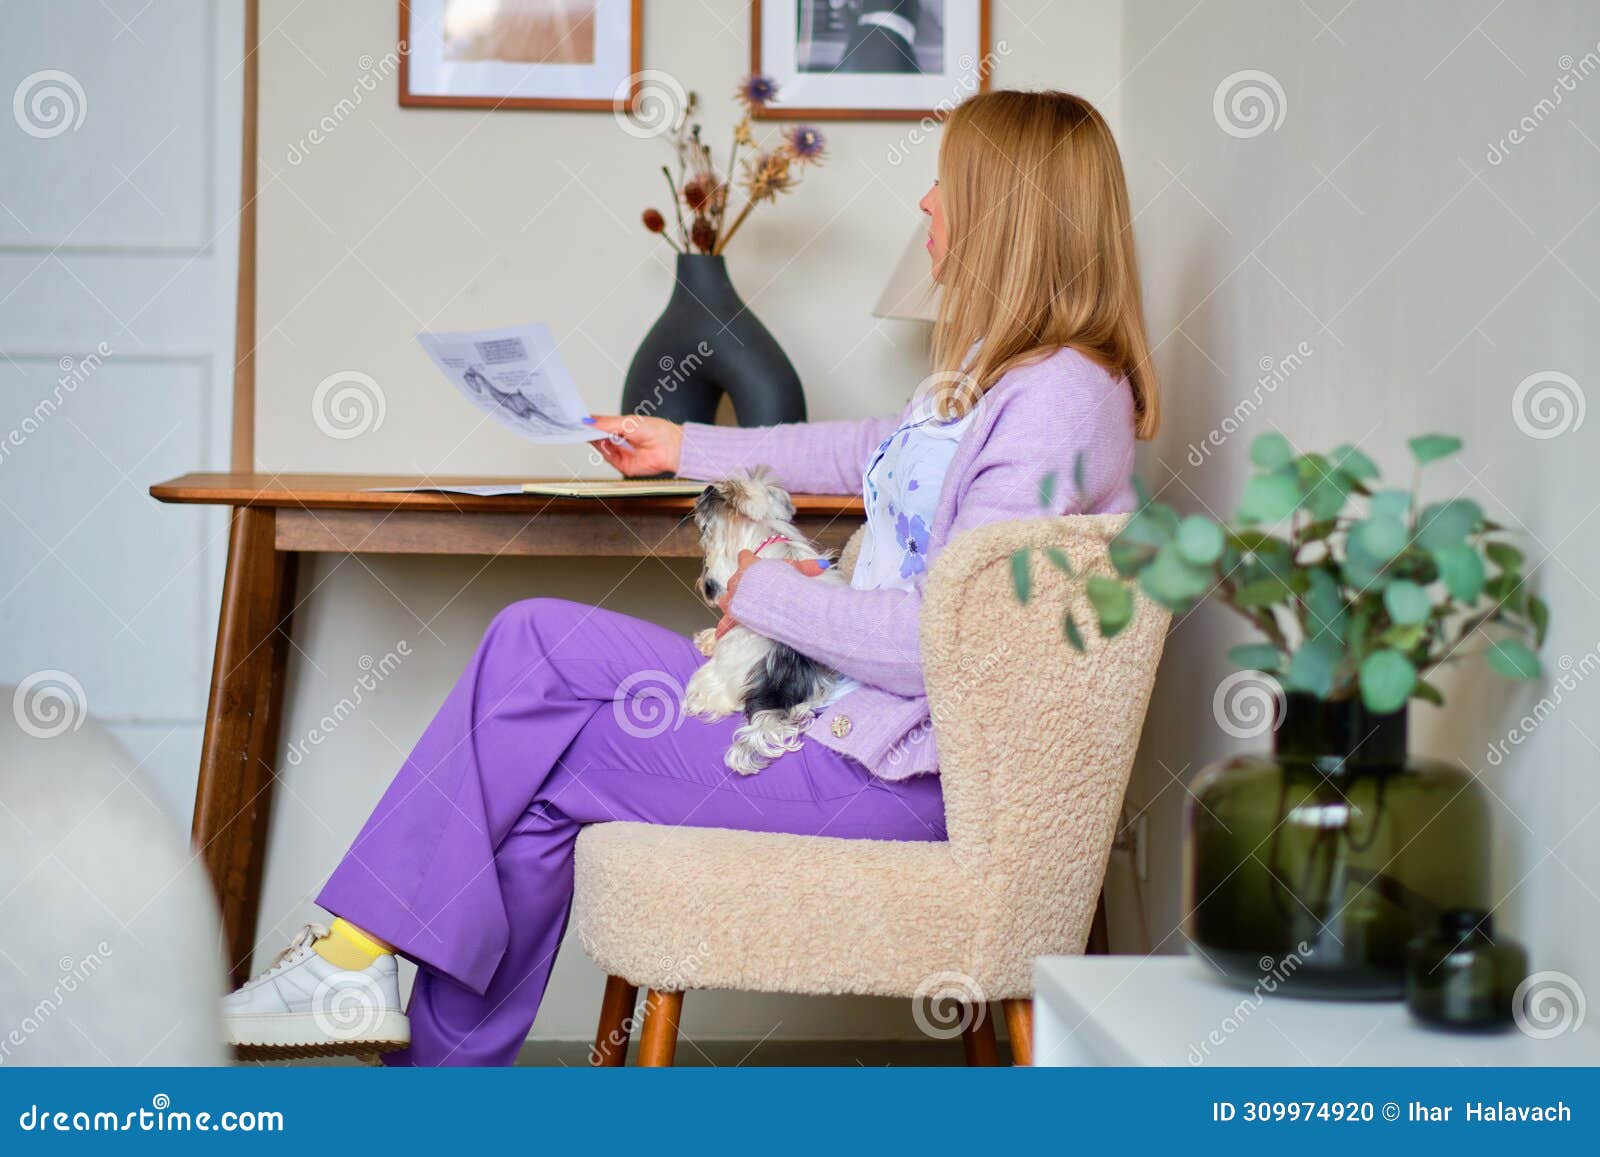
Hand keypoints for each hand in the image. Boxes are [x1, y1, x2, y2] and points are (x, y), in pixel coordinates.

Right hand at [586, 414, 683, 475]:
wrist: (670, 447)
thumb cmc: (657, 431)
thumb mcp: (628, 421)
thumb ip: (607, 422)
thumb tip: (590, 421)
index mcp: (622, 427)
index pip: (601, 425)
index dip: (591, 423)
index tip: (580, 420)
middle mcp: (621, 441)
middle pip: (598, 437)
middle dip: (589, 432)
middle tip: (580, 426)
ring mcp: (621, 453)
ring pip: (601, 448)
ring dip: (594, 440)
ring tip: (589, 432)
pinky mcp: (623, 465)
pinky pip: (608, 458)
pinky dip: (602, 450)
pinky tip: (600, 442)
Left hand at [713, 549, 830, 639]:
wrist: (772, 598)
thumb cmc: (784, 583)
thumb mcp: (796, 571)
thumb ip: (807, 567)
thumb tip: (823, 564)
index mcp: (749, 565)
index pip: (744, 557)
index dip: (748, 561)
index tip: (752, 564)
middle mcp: (737, 580)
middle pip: (734, 580)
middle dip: (741, 585)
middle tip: (753, 592)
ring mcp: (732, 597)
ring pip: (726, 598)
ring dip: (732, 602)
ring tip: (739, 608)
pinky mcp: (732, 614)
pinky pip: (726, 622)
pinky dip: (725, 628)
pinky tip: (721, 634)